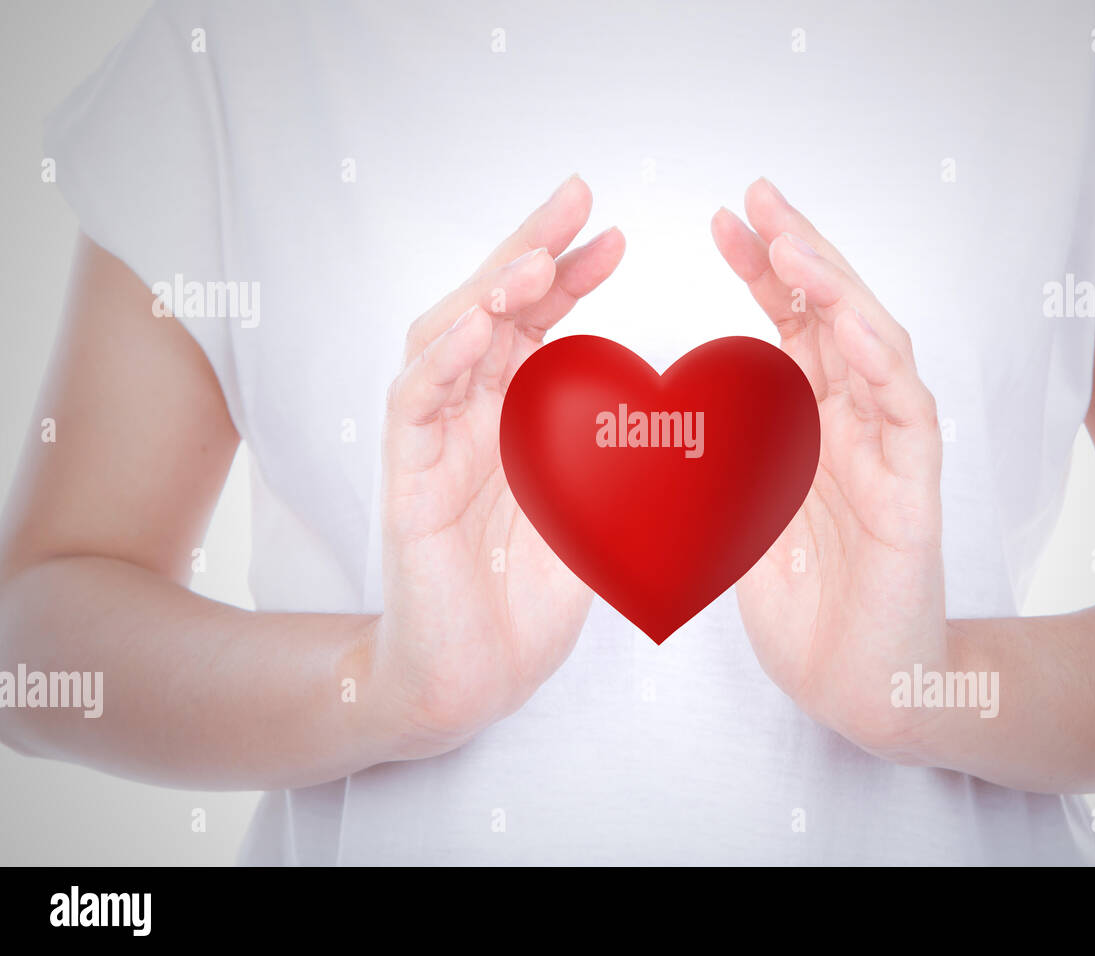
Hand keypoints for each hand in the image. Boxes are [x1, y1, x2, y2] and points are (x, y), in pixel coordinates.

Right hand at [371, 176, 624, 758]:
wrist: (474, 678)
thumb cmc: (528, 598)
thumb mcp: (597, 509)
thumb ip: (620, 452)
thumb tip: (674, 401)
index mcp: (514, 417)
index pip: (538, 324)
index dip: (573, 276)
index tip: (618, 237)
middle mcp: (469, 416)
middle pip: (490, 310)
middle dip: (531, 252)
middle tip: (576, 198)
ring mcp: (433, 444)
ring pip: (444, 341)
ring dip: (488, 294)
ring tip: (535, 259)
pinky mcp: (408, 483)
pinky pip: (415, 406)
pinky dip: (443, 361)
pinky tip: (477, 326)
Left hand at [712, 178, 946, 759]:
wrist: (856, 684)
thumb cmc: (802, 604)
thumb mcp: (735, 514)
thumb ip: (717, 454)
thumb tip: (667, 401)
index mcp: (810, 423)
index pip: (791, 326)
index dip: (762, 269)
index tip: (720, 222)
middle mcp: (855, 422)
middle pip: (833, 316)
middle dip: (798, 253)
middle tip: (758, 197)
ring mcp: (890, 451)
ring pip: (877, 347)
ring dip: (837, 292)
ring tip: (798, 242)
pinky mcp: (915, 492)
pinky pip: (907, 415)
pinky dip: (880, 366)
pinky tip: (849, 326)